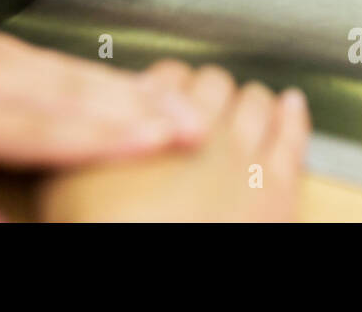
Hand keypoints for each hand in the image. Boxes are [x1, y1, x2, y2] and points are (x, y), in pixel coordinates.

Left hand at [0, 0, 208, 170]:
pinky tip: (140, 88)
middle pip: (77, 97)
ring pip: (81, 76)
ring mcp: (2, 56)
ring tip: (189, 106)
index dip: (103, 136)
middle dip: (142, 111)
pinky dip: (111, 77)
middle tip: (197, 125)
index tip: (153, 141)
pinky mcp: (6, 47)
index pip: (43, 128)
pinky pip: (68, 64)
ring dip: (139, 92)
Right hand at [37, 61, 310, 221]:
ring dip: (246, 100)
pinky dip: (293, 115)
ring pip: (254, 100)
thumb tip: (82, 124)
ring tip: (243, 105)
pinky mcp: (277, 188)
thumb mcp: (67, 182)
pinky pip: (293, 136)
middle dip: (205, 91)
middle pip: (211, 82)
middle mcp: (200, 126)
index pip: (167, 76)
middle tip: (198, 106)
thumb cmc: (107, 232)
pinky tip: (291, 106)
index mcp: (151, 118)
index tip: (165, 96)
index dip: (167, 86)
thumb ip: (84, 142)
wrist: (150, 285)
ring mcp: (243, 155)